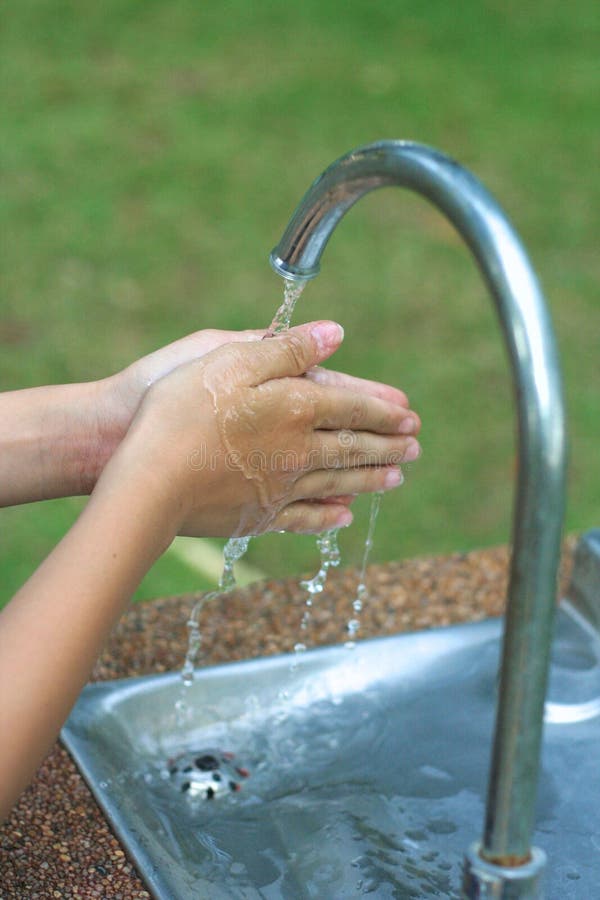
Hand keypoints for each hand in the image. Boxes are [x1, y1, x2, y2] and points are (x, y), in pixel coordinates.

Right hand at [95, 321, 420, 539]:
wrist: (147, 479)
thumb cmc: (180, 411)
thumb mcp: (231, 360)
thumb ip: (288, 349)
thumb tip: (335, 334)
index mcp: (294, 408)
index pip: (351, 408)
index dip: (382, 410)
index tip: (410, 415)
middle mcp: (297, 451)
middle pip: (352, 448)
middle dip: (387, 446)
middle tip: (415, 447)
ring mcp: (279, 488)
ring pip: (338, 482)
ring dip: (371, 479)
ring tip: (397, 479)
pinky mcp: (258, 516)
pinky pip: (305, 517)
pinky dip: (329, 515)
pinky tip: (344, 516)